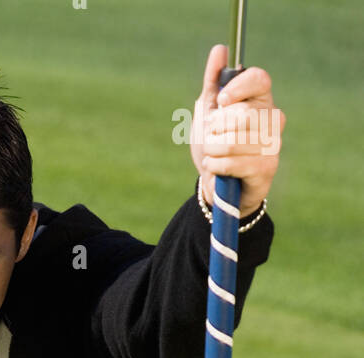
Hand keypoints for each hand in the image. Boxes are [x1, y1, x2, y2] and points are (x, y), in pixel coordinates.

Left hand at [191, 44, 284, 216]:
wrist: (215, 184)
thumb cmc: (214, 144)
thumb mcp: (207, 111)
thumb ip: (213, 81)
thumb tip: (220, 50)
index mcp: (260, 98)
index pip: (259, 79)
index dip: (237, 88)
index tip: (221, 102)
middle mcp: (272, 118)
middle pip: (242, 114)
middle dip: (215, 128)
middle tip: (212, 136)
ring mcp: (273, 144)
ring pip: (235, 140)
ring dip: (213, 149)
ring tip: (213, 154)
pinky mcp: (267, 168)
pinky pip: (235, 162)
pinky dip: (216, 166)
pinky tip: (216, 168)